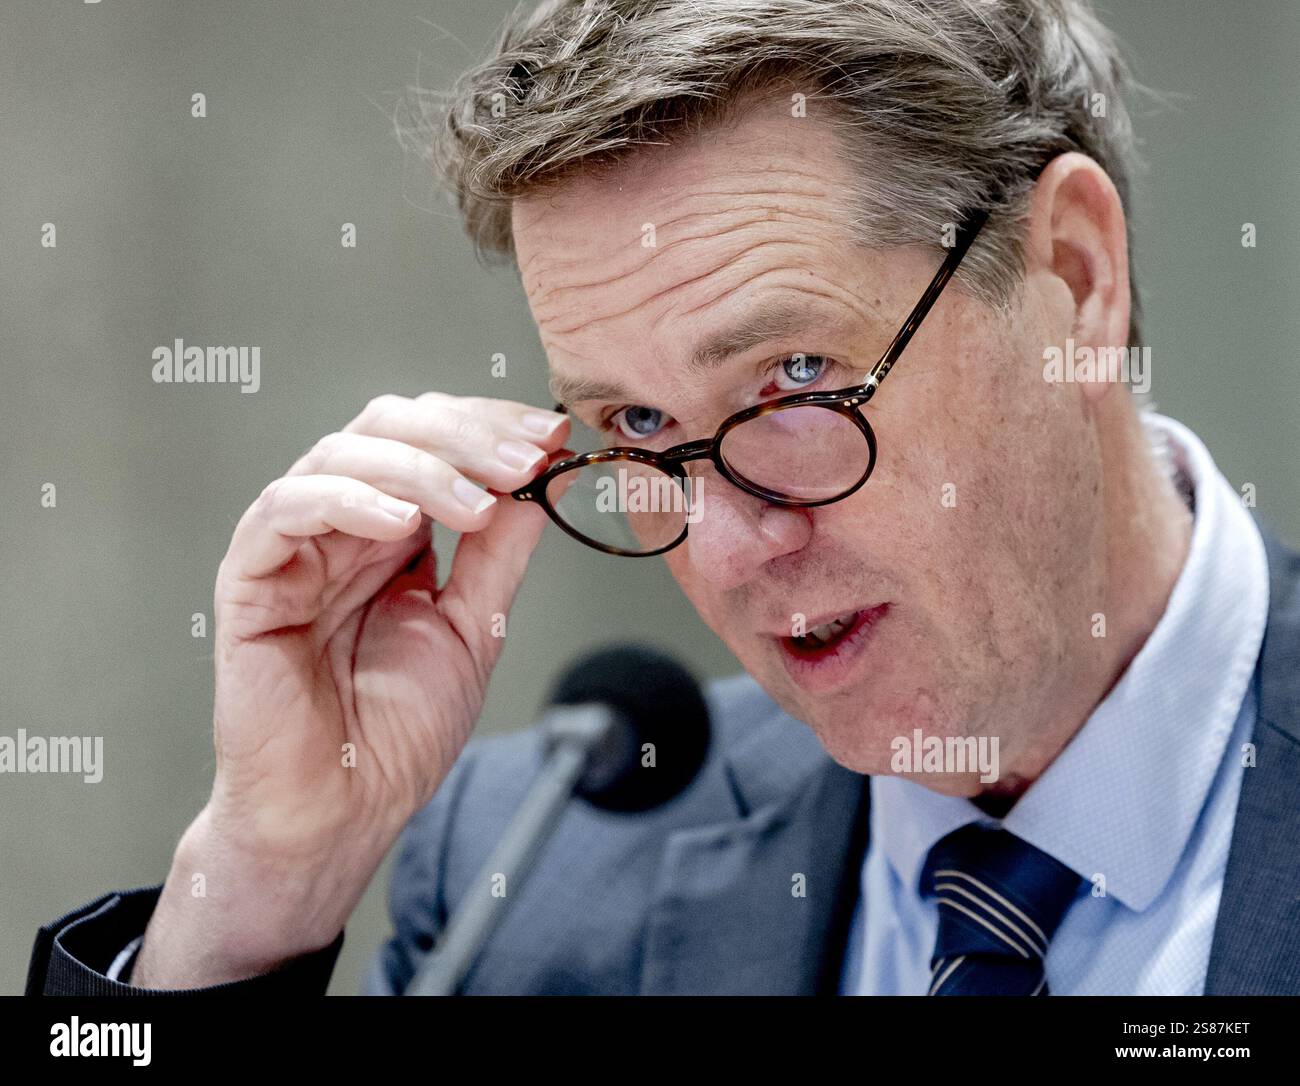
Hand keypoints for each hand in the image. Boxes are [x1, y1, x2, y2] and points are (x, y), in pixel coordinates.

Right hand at [133, 393, 568, 986]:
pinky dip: (347, 501)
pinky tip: (401, 524)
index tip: (551, 436)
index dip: (491, 427)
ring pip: (343, 454)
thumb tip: (540, 483)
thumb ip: (499, 554)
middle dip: (466, 435)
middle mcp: (344, 524)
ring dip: (421, 467)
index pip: (435, 440)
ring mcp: (295, 545)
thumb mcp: (473, 627)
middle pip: (391, 427)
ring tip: (476, 505)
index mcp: (394, 531)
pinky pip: (286, 510)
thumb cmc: (396, 732)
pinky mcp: (250, 576)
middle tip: (523, 457)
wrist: (342, 811)